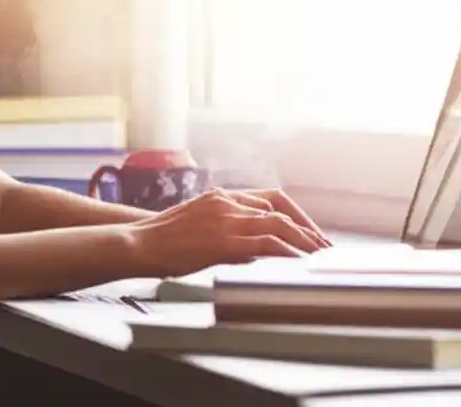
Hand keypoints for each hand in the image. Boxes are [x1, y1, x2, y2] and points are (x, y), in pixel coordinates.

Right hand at [124, 190, 323, 276]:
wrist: (137, 242)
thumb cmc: (162, 239)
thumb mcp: (197, 224)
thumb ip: (225, 229)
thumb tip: (252, 248)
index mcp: (221, 196)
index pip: (270, 199)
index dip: (295, 216)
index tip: (309, 233)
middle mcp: (227, 202)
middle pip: (280, 209)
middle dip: (306, 229)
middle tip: (323, 248)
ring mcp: (226, 219)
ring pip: (278, 224)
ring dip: (303, 241)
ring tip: (318, 257)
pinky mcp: (224, 240)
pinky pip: (266, 243)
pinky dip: (287, 251)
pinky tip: (298, 263)